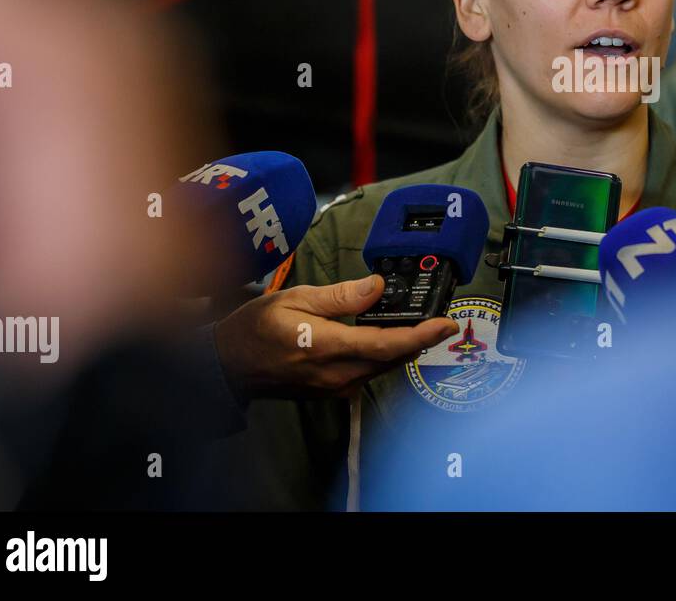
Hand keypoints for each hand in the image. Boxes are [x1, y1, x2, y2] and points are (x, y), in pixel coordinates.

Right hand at [213, 275, 458, 400]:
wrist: (228, 366)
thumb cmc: (256, 328)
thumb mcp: (296, 299)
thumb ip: (340, 296)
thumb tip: (377, 286)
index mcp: (328, 348)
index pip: (387, 345)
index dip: (422, 336)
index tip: (447, 324)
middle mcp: (337, 374)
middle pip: (393, 358)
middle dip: (422, 340)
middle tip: (442, 319)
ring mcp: (335, 387)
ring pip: (383, 366)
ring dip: (405, 347)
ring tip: (423, 325)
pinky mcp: (332, 390)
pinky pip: (369, 371)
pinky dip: (385, 354)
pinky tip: (392, 337)